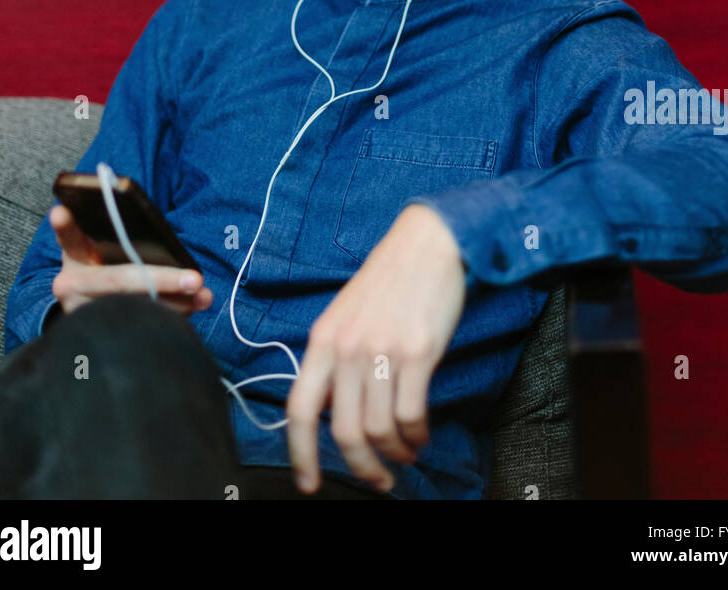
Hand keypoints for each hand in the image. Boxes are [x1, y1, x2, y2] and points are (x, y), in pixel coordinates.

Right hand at [49, 204, 212, 317]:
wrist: (86, 305)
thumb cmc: (102, 264)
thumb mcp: (100, 248)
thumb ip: (121, 236)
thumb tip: (158, 238)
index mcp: (73, 257)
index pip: (69, 238)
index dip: (64, 225)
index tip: (60, 212)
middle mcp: (72, 286)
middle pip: (118, 281)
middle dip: (161, 279)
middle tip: (195, 279)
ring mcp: (83, 313)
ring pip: (133, 307)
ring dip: (175, 303)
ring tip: (203, 295)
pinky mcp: (97, 333)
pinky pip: (138, 326)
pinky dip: (170, 316)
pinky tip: (192, 308)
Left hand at [286, 203, 466, 494]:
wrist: (427, 242)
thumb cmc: (389, 279)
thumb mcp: (346, 313)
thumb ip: (335, 356)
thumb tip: (334, 408)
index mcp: (323, 339)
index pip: (301, 408)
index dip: (300, 454)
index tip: (308, 485)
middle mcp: (347, 348)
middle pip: (345, 431)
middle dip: (362, 468)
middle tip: (379, 481)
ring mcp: (382, 350)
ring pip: (380, 429)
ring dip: (395, 453)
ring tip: (406, 453)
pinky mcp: (418, 352)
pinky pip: (411, 414)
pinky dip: (416, 435)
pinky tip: (420, 435)